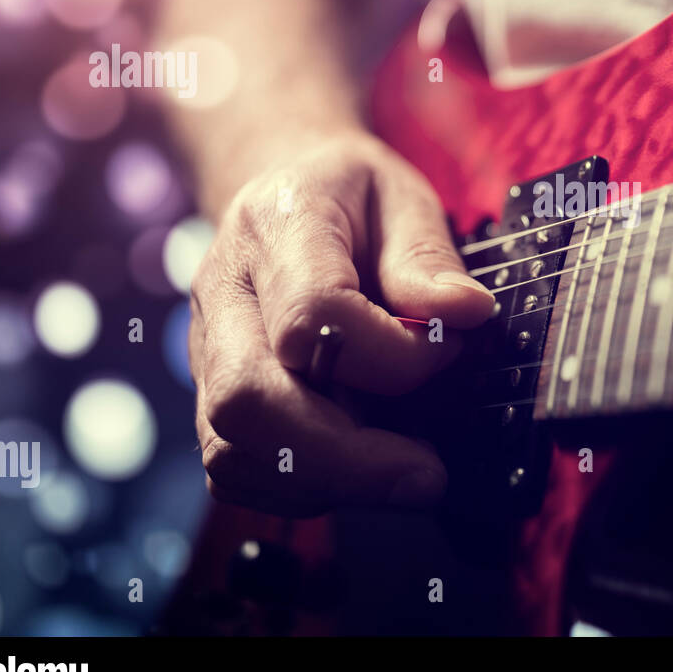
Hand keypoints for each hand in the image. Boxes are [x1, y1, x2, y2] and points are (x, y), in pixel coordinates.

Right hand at [188, 131, 494, 515]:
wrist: (280, 184)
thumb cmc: (348, 195)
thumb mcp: (402, 195)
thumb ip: (428, 255)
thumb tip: (467, 313)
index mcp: (276, 228)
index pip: (312, 316)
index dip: (391, 356)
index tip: (448, 351)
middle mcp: (224, 293)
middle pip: (249, 401)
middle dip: (345, 457)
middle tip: (426, 473)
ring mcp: (206, 350)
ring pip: (231, 448)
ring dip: (323, 480)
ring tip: (398, 470)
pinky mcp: (210, 394)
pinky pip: (234, 467)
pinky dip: (298, 487)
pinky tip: (353, 467)